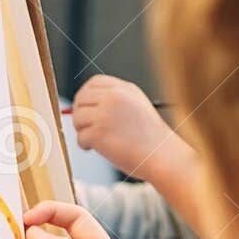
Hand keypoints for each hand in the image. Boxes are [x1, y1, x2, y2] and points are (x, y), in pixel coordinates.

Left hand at [71, 76, 190, 176]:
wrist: (161, 156)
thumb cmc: (151, 138)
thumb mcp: (138, 107)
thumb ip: (115, 101)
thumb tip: (85, 106)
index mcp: (124, 89)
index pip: (94, 83)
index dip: (85, 95)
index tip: (84, 108)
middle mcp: (114, 97)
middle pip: (81, 99)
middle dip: (80, 114)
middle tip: (85, 127)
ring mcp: (105, 114)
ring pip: (78, 118)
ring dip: (82, 131)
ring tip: (96, 141)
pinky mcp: (99, 133)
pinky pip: (80, 137)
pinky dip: (85, 145)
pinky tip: (97, 149)